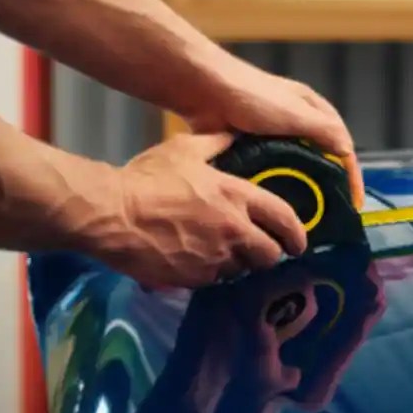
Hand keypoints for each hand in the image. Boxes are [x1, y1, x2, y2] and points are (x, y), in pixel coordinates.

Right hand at [84, 133, 307, 288]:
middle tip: (263, 251)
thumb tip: (233, 132)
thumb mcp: (185, 149)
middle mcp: (234, 231)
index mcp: (237, 197)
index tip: (299, 242)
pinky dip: (213, 273)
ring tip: (228, 256)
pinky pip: (214, 280)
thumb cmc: (148, 178)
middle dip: (270, 254)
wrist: (112, 215)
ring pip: (242, 270)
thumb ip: (216, 142)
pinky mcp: (193, 278)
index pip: (283, 218)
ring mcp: (214, 258)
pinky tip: (201, 263)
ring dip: (240, 264)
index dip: (296, 233)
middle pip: (269, 254)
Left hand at [186, 58, 364, 207]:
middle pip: (320, 160)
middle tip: (328, 215)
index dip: (350, 174)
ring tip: (303, 216)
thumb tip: (348, 155)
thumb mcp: (296, 113)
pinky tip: (274, 205)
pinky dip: (274, 187)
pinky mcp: (250, 148)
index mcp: (313, 111)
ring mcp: (272, 137)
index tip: (353, 202)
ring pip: (294, 169)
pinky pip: (269, 172)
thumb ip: (325, 131)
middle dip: (326, 186)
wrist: (205, 90)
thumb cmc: (254, 97)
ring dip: (299, 189)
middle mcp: (297, 123)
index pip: (342, 146)